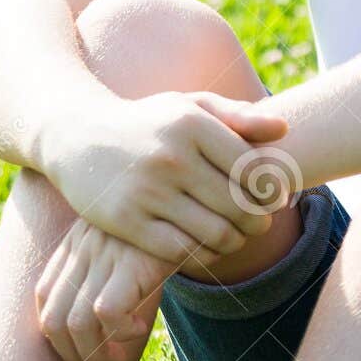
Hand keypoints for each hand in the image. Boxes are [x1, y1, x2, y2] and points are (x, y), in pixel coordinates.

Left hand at [35, 216, 169, 360]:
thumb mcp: (125, 243)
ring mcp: (104, 254)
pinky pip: (107, 311)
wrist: (196, 202)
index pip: (45, 297)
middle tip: (103, 360)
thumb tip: (95, 317)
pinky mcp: (131, 262)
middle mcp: (83, 247)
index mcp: (76, 242)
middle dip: (74, 355)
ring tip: (119, 354)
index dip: (59, 332)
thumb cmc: (163, 230)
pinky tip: (138, 328)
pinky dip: (120, 332)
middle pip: (53, 319)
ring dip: (97, 353)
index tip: (86, 345)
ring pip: (76, 323)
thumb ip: (104, 266)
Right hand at [42, 90, 297, 267]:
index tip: (274, 200)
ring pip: (215, 233)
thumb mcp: (188, 106)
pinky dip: (203, 255)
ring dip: (235, 242)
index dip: (272, 192)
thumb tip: (284, 128)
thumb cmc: (146, 122)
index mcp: (192, 124)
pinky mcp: (125, 220)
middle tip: (258, 226)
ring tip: (236, 237)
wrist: (75, 136)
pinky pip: (181, 251)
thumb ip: (239, 116)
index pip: (254, 170)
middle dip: (258, 223)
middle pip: (239, 206)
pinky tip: (206, 247)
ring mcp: (146, 190)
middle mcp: (171, 156)